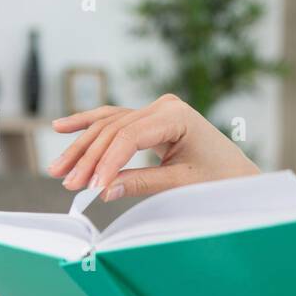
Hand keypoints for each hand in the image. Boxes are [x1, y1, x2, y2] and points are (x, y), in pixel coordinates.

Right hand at [47, 93, 259, 199]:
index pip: (129, 136)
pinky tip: (62, 127)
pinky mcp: (150, 119)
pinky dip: (90, 126)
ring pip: (109, 125)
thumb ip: (142, 183)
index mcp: (176, 115)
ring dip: (82, 147)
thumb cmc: (219, 178)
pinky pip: (114, 121)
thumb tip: (104, 190)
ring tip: (58, 168)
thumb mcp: (181, 183)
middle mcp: (163, 106)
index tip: (91, 186)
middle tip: (65, 181)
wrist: (238, 174)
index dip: (107, 162)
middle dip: (88, 157)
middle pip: (113, 129)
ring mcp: (156, 110)